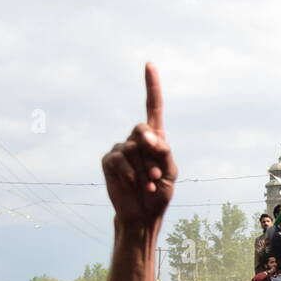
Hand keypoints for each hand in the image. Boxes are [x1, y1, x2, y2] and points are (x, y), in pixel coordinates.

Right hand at [102, 63, 175, 225]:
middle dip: (151, 153)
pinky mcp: (109, 161)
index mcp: (155, 140)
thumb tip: (147, 135)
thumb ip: (164, 151)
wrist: (142, 215)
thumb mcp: (171, 173)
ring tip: (146, 185)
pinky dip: (130, 173)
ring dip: (143, 170)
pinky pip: (120, 159)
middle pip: (142, 129)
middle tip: (156, 176)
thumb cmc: (158, 194)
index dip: (151, 86)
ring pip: (132, 148)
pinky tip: (135, 184)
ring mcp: (120, 149)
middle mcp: (136, 140)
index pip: (153, 108)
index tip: (149, 65)